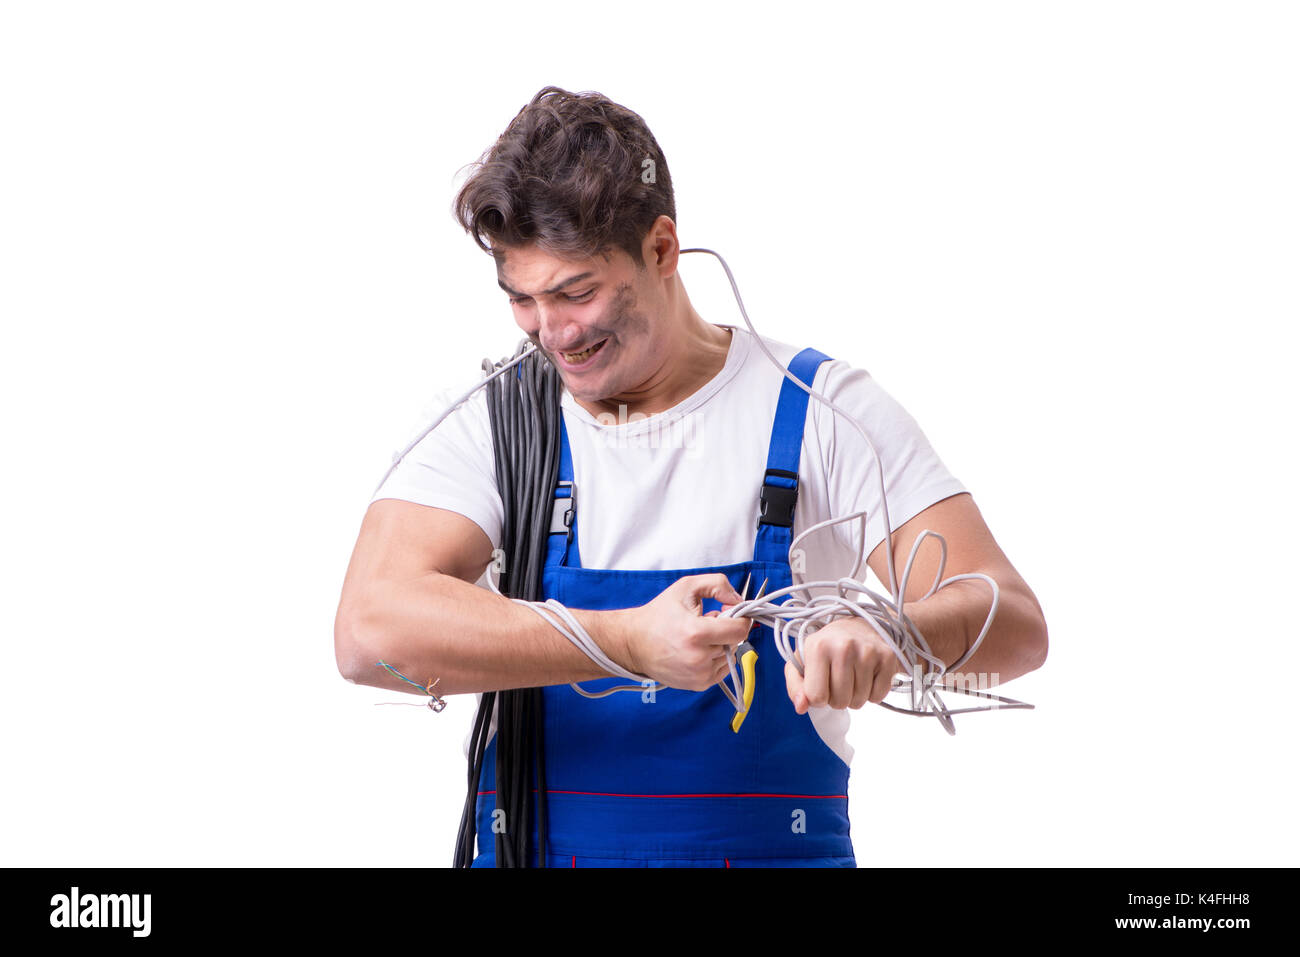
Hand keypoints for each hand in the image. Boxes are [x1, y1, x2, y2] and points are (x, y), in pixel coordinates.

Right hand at [623, 574, 751, 691]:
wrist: (634, 643)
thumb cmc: (658, 615)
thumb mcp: (687, 587)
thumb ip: (718, 585)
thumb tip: (738, 601)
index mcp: (696, 633)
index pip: (740, 630)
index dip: (739, 618)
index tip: (729, 612)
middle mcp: (699, 658)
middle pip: (735, 642)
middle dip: (725, 630)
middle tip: (705, 623)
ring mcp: (699, 674)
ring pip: (730, 656)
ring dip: (721, 645)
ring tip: (698, 638)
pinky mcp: (698, 684)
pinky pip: (722, 669)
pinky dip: (716, 658)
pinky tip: (698, 650)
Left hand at [785, 617, 903, 713]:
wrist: (860, 626)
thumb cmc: (828, 646)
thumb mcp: (803, 661)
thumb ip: (795, 686)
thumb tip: (801, 707)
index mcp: (818, 646)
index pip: (816, 696)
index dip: (818, 697)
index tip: (821, 683)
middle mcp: (844, 647)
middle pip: (839, 702)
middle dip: (837, 698)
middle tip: (839, 679)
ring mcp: (868, 652)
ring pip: (859, 702)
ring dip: (855, 696)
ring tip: (852, 676)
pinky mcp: (887, 658)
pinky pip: (878, 696)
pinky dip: (872, 693)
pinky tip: (867, 676)